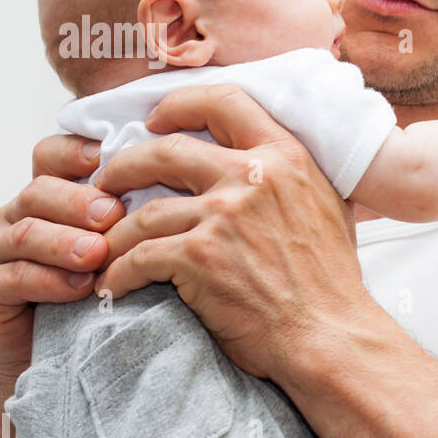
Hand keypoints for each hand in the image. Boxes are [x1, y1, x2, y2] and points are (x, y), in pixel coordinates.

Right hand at [0, 135, 123, 395]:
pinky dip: (48, 281)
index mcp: (48, 196)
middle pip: (40, 191)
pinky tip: (78, 288)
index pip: (51, 156)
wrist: (64, 362)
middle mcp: (17, 215)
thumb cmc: (100, 297)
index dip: (75, 152)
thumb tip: (173, 186)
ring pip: (25, 233)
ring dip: (65, 242)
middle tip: (113, 214)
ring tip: (97, 255)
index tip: (107, 157)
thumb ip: (131, 218)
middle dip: (79, 201)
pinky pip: (12, 277)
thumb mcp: (121, 250)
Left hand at [92, 84, 366, 381]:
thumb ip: (296, 176)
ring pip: (143, 213)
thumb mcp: (330, 206)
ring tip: (106, 249)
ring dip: (116, 234)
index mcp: (286, 157)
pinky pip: (138, 257)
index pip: (224, 101)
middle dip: (125, 166)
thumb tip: (273, 159)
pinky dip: (119, 273)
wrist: (330, 336)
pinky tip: (115, 285)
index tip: (154, 120)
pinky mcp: (199, 258)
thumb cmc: (331, 282)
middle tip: (108, 183)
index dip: (179, 104)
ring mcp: (224, 216)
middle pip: (165, 150)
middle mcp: (253, 176)